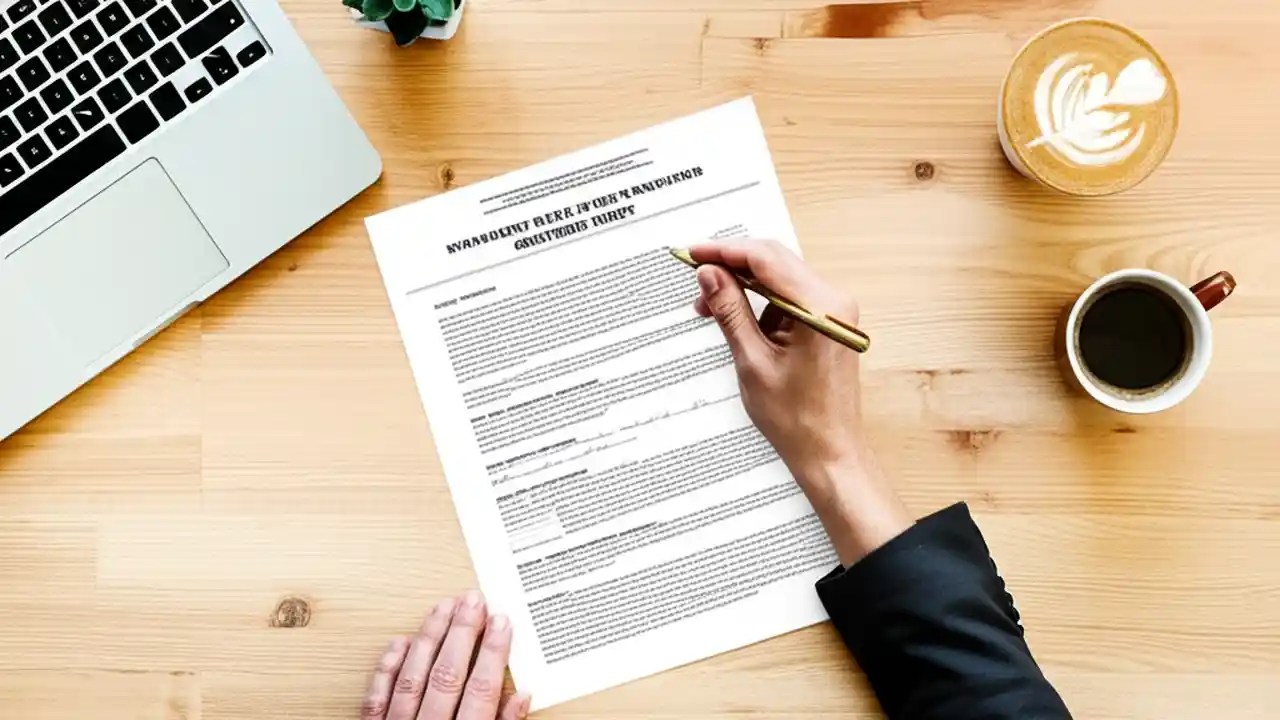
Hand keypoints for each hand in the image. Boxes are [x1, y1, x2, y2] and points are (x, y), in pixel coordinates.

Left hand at [362, 591, 530, 719]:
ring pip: (413, 678)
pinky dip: (388, 668)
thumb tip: (521, 697)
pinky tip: (401, 642)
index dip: (493, 652)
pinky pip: (377, 697)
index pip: (481, 689)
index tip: (502, 622)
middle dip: (463, 632)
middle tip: (474, 600)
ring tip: (443, 607)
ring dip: (430, 638)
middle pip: (447, 675)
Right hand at [690, 239, 910, 564]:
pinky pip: (788, 297)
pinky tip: (734, 315)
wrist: (830, 452)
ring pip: (779, 277)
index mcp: (820, 309)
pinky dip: (759, 302)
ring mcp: (833, 312)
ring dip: (743, 285)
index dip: (725, 252)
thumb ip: (730, 312)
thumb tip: (709, 275)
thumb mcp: (752, 361)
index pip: (766, 259)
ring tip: (708, 306)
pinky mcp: (827, 323)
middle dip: (731, 266)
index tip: (694, 253)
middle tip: (694, 274)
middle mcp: (833, 302)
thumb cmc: (797, 419)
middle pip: (774, 261)